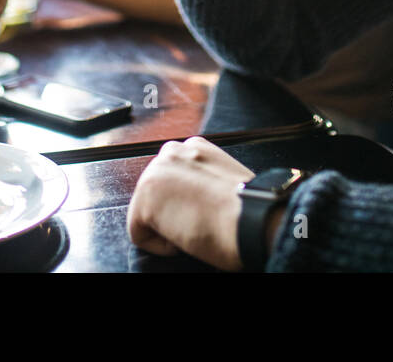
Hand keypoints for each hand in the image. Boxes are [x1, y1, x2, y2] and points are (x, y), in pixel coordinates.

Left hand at [127, 136, 255, 270]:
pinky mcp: (144, 203)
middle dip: (173, 210)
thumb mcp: (227, 177)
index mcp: (194, 146)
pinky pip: (140, 235)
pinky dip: (162, 247)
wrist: (252, 219)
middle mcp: (170, 153)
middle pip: (157, 193)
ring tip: (196, 228)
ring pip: (148, 213)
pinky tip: (187, 238)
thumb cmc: (249, 209)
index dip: (189, 200)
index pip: (175, 176)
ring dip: (169, 226)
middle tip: (200, 222)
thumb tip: (198, 195)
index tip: (205, 211)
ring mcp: (154, 175)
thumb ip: (205, 176)